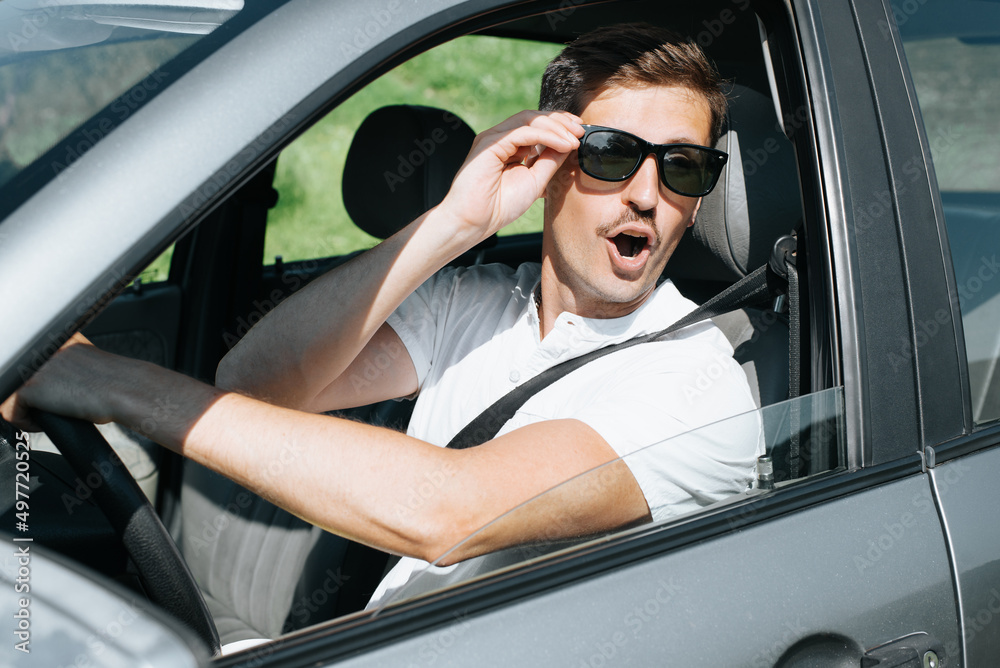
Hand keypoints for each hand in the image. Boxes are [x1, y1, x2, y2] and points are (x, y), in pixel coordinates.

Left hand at [0, 332, 116, 431]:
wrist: (125, 390)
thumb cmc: (117, 382)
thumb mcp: (86, 361)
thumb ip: (66, 363)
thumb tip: (56, 378)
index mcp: (57, 337)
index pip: (30, 360)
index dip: (36, 380)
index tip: (48, 392)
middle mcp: (41, 348)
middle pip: (17, 376)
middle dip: (29, 395)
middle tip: (48, 405)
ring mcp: (32, 367)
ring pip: (9, 394)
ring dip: (27, 408)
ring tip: (49, 413)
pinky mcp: (28, 389)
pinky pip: (11, 413)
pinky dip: (27, 422)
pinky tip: (49, 420)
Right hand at [436, 110, 582, 243]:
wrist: (473, 222)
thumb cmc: (499, 207)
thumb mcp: (535, 182)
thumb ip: (550, 162)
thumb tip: (569, 145)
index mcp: (509, 148)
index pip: (537, 126)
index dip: (560, 126)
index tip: (579, 133)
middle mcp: (500, 139)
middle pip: (534, 118)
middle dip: (561, 122)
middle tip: (580, 131)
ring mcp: (493, 139)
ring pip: (529, 120)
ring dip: (556, 127)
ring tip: (574, 139)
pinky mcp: (490, 143)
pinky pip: (523, 132)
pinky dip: (547, 135)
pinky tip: (563, 144)